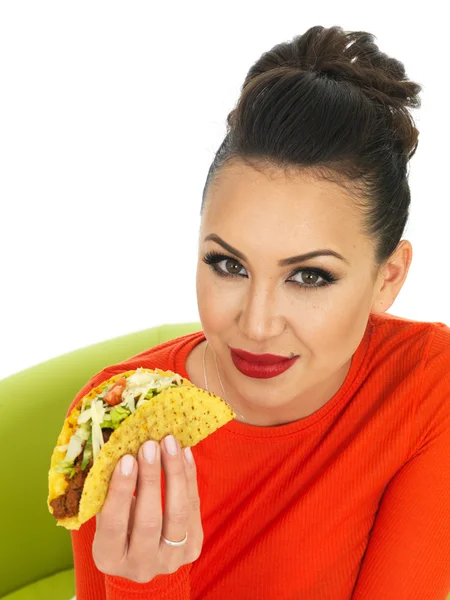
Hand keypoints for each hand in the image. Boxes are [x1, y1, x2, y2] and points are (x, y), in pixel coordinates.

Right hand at [92, 435, 202, 582]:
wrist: (146, 552)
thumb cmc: (119, 524)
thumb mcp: (106, 512)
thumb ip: (108, 488)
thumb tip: (115, 446)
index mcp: (109, 558)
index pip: (113, 525)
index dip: (120, 491)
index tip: (126, 459)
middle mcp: (140, 566)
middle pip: (149, 520)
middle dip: (150, 478)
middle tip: (149, 446)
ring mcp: (170, 560)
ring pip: (178, 514)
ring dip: (175, 473)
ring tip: (169, 443)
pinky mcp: (193, 548)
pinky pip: (194, 507)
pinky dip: (189, 476)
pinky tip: (184, 452)